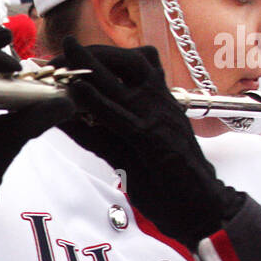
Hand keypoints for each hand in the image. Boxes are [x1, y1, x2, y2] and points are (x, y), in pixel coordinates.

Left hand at [57, 40, 242, 248]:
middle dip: (90, 54)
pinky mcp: (152, 140)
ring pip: (121, 81)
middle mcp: (159, 102)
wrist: (201, 206)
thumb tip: (64, 117)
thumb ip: (98, 132)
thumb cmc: (166, 179)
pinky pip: (120, 116)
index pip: (131, 63)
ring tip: (61, 56)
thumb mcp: (127, 149)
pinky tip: (76, 91)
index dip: (98, 55)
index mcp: (159, 100)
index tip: (68, 54)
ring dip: (88, 66)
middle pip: (126, 61)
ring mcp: (157, 117)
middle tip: (59, 55)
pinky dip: (96, 101)